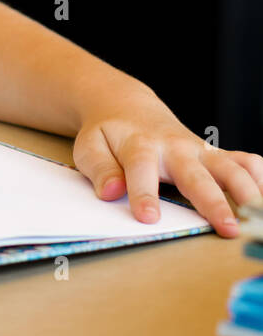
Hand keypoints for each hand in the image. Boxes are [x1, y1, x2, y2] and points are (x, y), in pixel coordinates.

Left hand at [72, 92, 262, 236]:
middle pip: (197, 175)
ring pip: (231, 169)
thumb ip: (99, 168)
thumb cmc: (108, 133)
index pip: (141, 171)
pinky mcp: (214, 155)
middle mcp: (175, 148)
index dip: (144, 194)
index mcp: (139, 145)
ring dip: (248, 193)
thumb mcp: (90, 146)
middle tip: (228, 228)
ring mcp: (199, 151)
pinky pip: (245, 161)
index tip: (148, 217)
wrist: (127, 107)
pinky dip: (259, 177)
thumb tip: (111, 192)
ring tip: (258, 217)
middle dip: (213, 202)